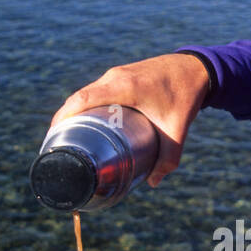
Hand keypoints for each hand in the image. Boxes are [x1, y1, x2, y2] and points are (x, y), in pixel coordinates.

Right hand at [50, 52, 210, 186]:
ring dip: (74, 111)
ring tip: (67, 134)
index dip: (63, 115)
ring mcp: (117, 73)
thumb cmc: (186, 95)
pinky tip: (86, 120)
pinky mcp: (121, 74)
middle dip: (64, 118)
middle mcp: (115, 77)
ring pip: (87, 92)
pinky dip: (87, 104)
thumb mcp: (177, 130)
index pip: (82, 99)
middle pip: (79, 97)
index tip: (53, 135)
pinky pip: (96, 89)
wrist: (197, 67)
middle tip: (57, 143)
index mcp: (124, 87)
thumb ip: (168, 158)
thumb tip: (154, 183)